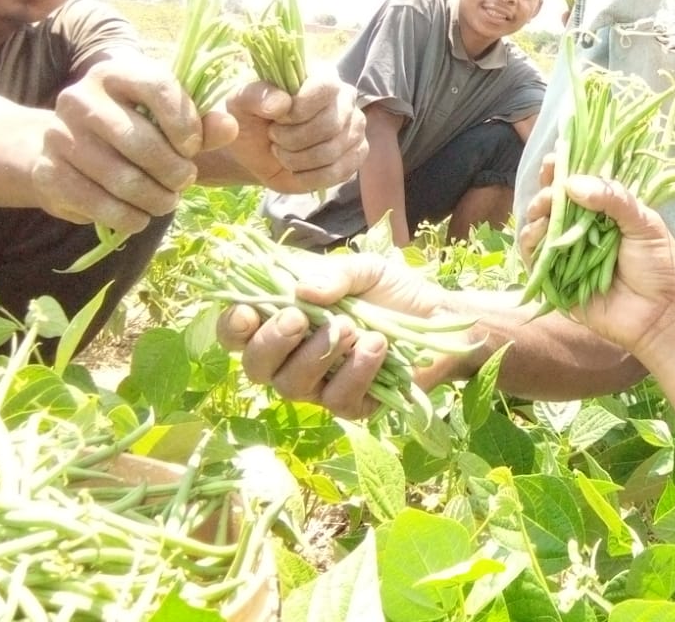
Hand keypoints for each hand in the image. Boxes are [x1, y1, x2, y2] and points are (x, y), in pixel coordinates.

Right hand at [32, 53, 234, 236]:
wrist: (67, 149)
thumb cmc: (132, 128)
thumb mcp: (169, 118)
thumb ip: (203, 123)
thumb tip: (229, 126)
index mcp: (115, 72)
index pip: (159, 87)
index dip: (186, 122)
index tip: (194, 147)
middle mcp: (80, 98)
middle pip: (141, 141)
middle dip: (174, 170)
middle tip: (185, 181)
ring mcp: (59, 135)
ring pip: (122, 178)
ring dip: (155, 198)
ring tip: (168, 201)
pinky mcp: (48, 172)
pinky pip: (98, 204)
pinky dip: (128, 217)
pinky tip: (141, 217)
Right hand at [216, 251, 466, 418]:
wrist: (441, 317)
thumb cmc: (391, 292)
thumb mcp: (365, 270)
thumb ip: (335, 276)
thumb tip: (304, 291)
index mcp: (284, 322)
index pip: (238, 334)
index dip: (233, 327)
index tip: (248, 312)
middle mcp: (292, 360)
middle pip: (256, 367)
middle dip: (272, 342)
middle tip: (298, 319)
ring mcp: (320, 386)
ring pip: (293, 386)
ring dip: (317, 354)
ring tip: (350, 327)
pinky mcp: (353, 405)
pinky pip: (339, 400)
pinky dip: (356, 372)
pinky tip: (376, 346)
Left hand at [220, 68, 367, 191]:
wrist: (258, 152)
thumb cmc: (252, 120)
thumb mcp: (241, 102)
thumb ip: (255, 95)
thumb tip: (281, 105)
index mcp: (322, 75)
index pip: (326, 88)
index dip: (299, 110)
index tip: (275, 120)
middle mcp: (346, 98)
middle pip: (330, 124)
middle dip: (292, 140)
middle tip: (274, 139)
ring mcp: (355, 127)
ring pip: (332, 151)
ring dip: (297, 159)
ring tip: (282, 153)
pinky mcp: (357, 154)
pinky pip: (340, 172)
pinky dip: (310, 177)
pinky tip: (296, 169)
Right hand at [520, 174, 674, 354]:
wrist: (662, 314)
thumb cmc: (660, 266)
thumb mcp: (644, 223)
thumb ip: (613, 199)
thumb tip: (571, 183)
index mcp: (603, 212)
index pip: (575, 185)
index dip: (561, 170)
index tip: (553, 159)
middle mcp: (582, 230)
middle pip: (552, 204)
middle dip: (546, 192)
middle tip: (551, 192)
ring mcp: (567, 254)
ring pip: (538, 228)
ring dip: (536, 215)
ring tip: (544, 211)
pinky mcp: (557, 280)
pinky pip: (534, 259)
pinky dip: (530, 244)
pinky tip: (537, 234)